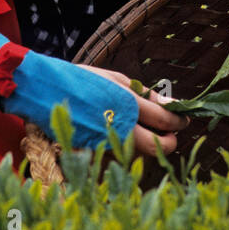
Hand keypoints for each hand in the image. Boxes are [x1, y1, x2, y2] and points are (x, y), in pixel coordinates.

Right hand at [75, 64, 190, 157]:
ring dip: (149, 143)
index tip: (183, 119)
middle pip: (159, 146)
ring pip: (140, 151)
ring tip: (147, 128)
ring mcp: (107, 140)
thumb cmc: (82, 80)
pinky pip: (120, 151)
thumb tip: (171, 105)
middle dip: (170, 141)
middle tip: (170, 132)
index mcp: (127, 102)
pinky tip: (124, 132)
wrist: (45, 90)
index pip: (166, 120)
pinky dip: (127, 144)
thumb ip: (144, 93)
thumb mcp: (115, 78)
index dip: (179, 121)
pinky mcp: (94, 150)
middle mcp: (120, 125)